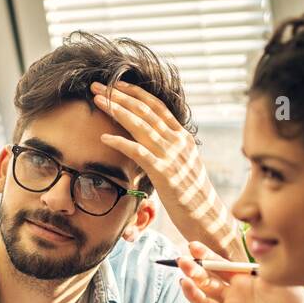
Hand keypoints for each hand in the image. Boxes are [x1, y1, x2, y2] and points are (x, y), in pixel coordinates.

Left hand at [91, 80, 242, 259]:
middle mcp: (178, 142)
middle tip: (96, 86)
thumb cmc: (192, 196)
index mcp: (183, 137)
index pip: (157, 107)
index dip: (135, 93)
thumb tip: (155, 143)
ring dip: (116, 110)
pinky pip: (138, 152)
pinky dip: (120, 142)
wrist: (207, 218)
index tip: (116, 85)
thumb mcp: (183, 166)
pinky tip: (104, 137)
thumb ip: (170, 151)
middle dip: (119, 95)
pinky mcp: (164, 173)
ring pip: (140, 125)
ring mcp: (172, 156)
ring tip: (97, 101)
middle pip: (145, 111)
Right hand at [177, 242, 303, 302]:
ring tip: (185, 283)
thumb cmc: (294, 301)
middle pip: (205, 283)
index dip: (204, 256)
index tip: (193, 246)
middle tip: (183, 262)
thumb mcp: (277, 275)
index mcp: (242, 280)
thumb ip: (261, 259)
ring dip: (192, 294)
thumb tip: (251, 235)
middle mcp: (233, 296)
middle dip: (193, 272)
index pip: (217, 266)